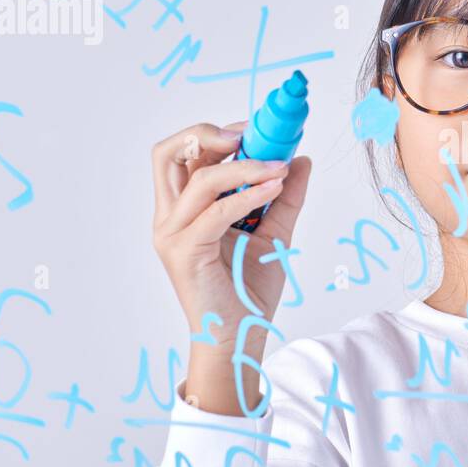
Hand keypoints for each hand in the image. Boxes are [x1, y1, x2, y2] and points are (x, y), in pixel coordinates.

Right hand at [150, 121, 312, 370]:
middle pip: (168, 153)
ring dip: (244, 165)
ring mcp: (172, 234)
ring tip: (279, 166)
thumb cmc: (248, 291)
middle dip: (207, 133)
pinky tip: (276, 187)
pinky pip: (216, 211)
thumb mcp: (275, 232)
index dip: (216, 133)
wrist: (239, 338)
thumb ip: (285, 196)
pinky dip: (249, 193)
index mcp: (183, 209)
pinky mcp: (185, 252)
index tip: (258, 128)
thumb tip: (300, 159)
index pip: (184, 154)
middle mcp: (170, 217)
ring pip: (199, 178)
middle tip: (249, 134)